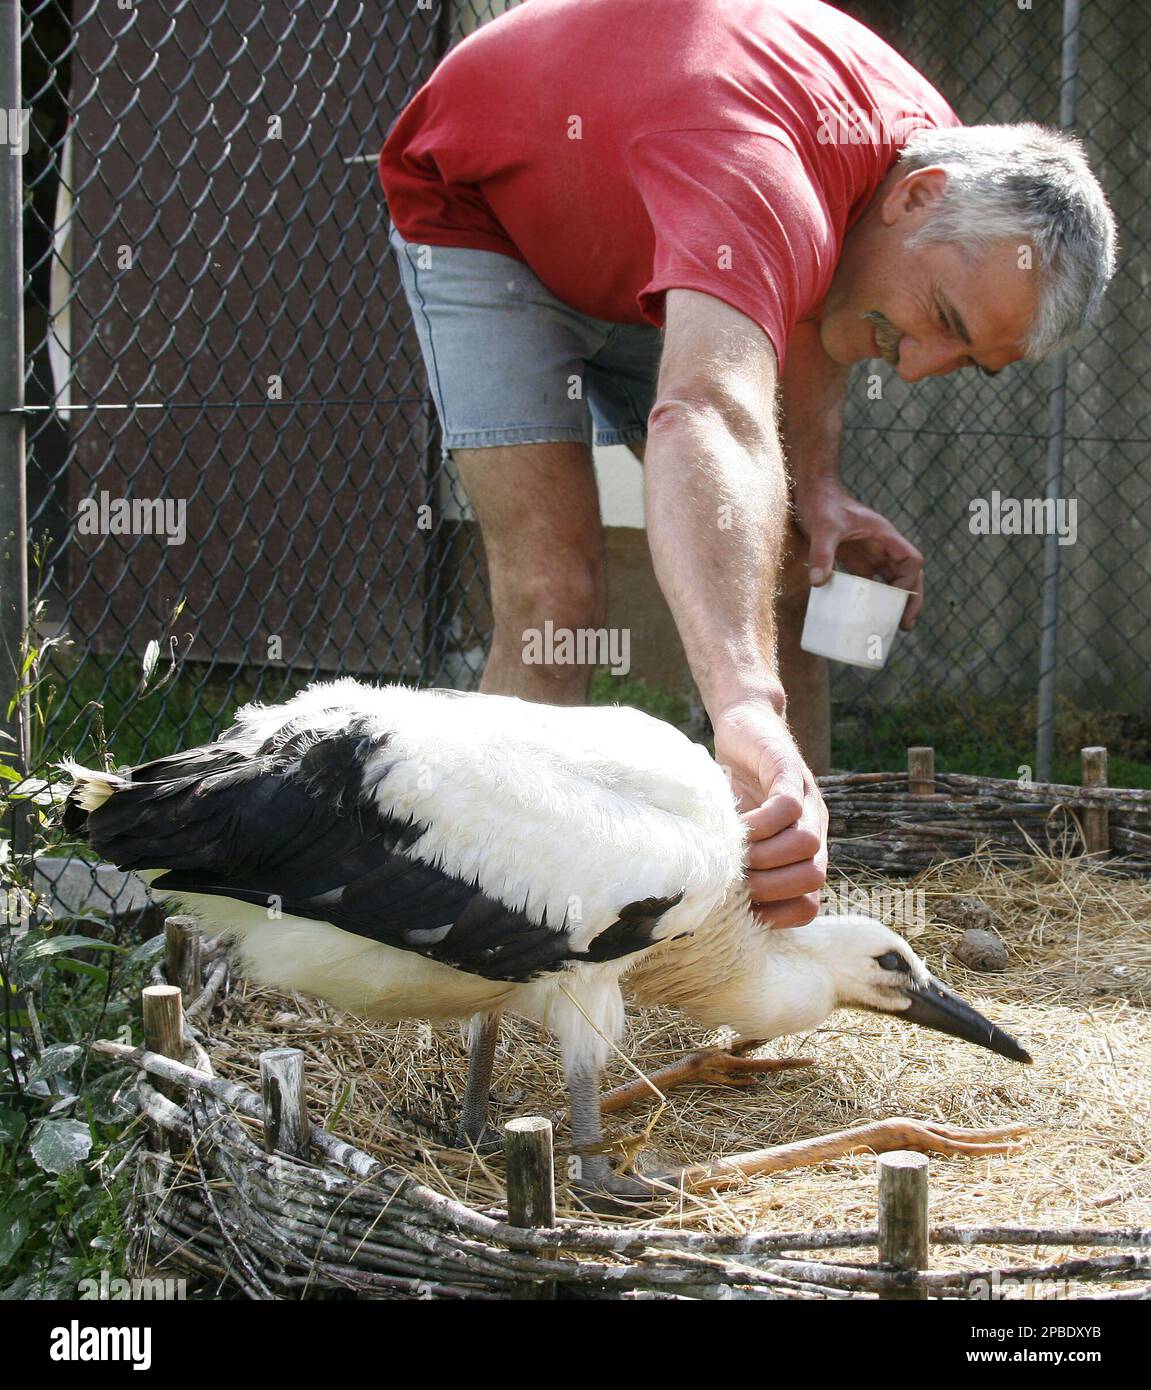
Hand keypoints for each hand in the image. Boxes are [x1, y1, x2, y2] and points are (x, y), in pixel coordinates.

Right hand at [712, 698, 827, 927]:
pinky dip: (762, 822)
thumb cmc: (734, 785)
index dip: (775, 914)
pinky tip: (738, 821)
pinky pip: (788, 807)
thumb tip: (711, 911)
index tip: (741, 909)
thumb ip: (739, 866)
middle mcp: (814, 829)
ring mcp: (807, 800)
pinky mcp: (789, 770)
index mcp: (804, 853)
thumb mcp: (738, 835)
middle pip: (813, 878)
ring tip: (736, 848)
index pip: (808, 905)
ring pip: (806, 845)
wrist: (744, 723)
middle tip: (736, 876)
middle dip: (771, 887)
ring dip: (766, 854)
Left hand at [794, 481, 923, 627]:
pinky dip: (872, 599)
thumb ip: (822, 552)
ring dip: (894, 602)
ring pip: (892, 580)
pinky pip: (870, 582)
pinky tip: (865, 616)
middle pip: (908, 575)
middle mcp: (882, 545)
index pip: (911, 560)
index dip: (910, 581)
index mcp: (885, 535)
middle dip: (910, 599)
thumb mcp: (823, 527)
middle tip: (905, 625)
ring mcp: (870, 552)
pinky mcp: (856, 559)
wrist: (812, 492)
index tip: (897, 599)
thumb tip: (819, 582)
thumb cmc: (822, 503)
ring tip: (892, 627)